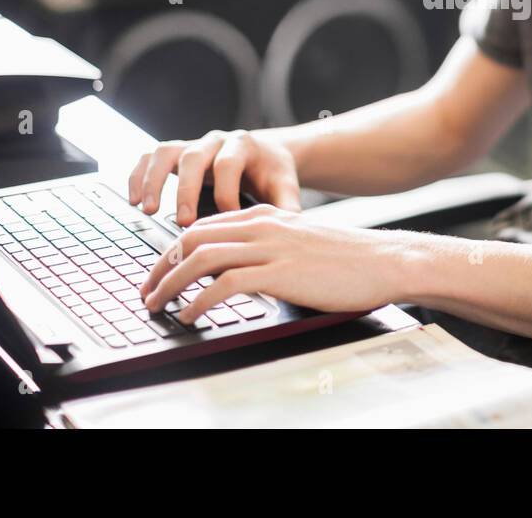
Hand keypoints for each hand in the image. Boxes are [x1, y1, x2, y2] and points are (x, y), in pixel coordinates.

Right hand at [126, 129, 301, 226]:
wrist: (267, 154)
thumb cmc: (273, 174)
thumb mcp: (285, 187)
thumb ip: (287, 206)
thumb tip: (291, 231)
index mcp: (243, 145)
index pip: (229, 165)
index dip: (226, 194)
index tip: (227, 220)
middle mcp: (215, 140)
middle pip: (194, 156)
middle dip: (186, 189)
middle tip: (183, 221)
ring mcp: (193, 144)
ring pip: (166, 152)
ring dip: (153, 180)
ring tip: (146, 209)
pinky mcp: (176, 153)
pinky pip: (150, 156)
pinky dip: (138, 175)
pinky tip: (132, 200)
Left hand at [139, 205, 416, 321]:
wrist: (384, 260)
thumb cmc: (348, 259)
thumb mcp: (301, 243)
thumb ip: (270, 249)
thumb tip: (241, 273)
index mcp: (266, 215)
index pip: (204, 226)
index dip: (173, 250)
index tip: (160, 273)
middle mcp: (262, 225)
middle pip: (192, 238)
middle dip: (161, 266)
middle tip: (147, 292)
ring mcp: (270, 247)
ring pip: (201, 258)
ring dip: (170, 283)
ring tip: (157, 305)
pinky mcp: (279, 272)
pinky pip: (225, 284)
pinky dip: (199, 300)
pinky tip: (190, 315)